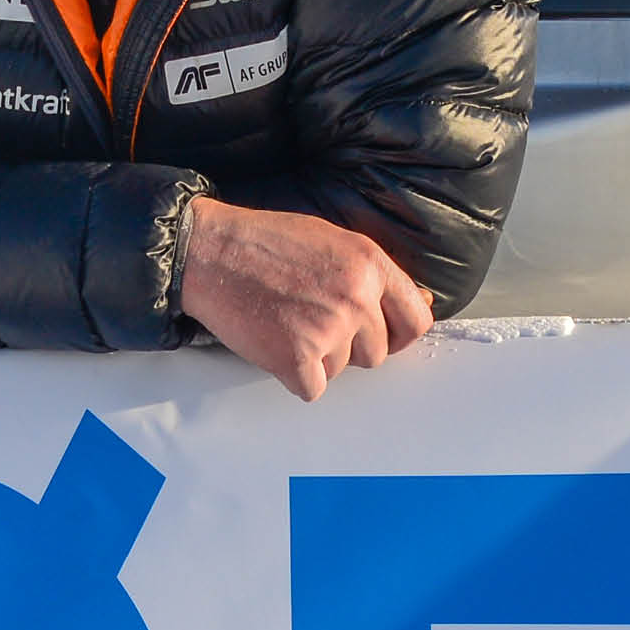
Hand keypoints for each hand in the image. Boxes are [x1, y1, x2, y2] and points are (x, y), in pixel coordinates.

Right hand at [176, 197, 432, 400]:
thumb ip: (374, 274)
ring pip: (342, 370)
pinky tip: (273, 344)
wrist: (209, 251)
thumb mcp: (333, 240)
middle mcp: (356, 298)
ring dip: (317, 360)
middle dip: (348, 347)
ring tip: (286, 325)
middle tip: (310, 323)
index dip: (399, 335)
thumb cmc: (265, 242)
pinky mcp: (296, 357)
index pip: (416, 320)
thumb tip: (420, 301)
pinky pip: (312, 389)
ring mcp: (328, 329)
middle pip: (376, 353)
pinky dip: (293, 376)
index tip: (382, 338)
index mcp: (370, 265)